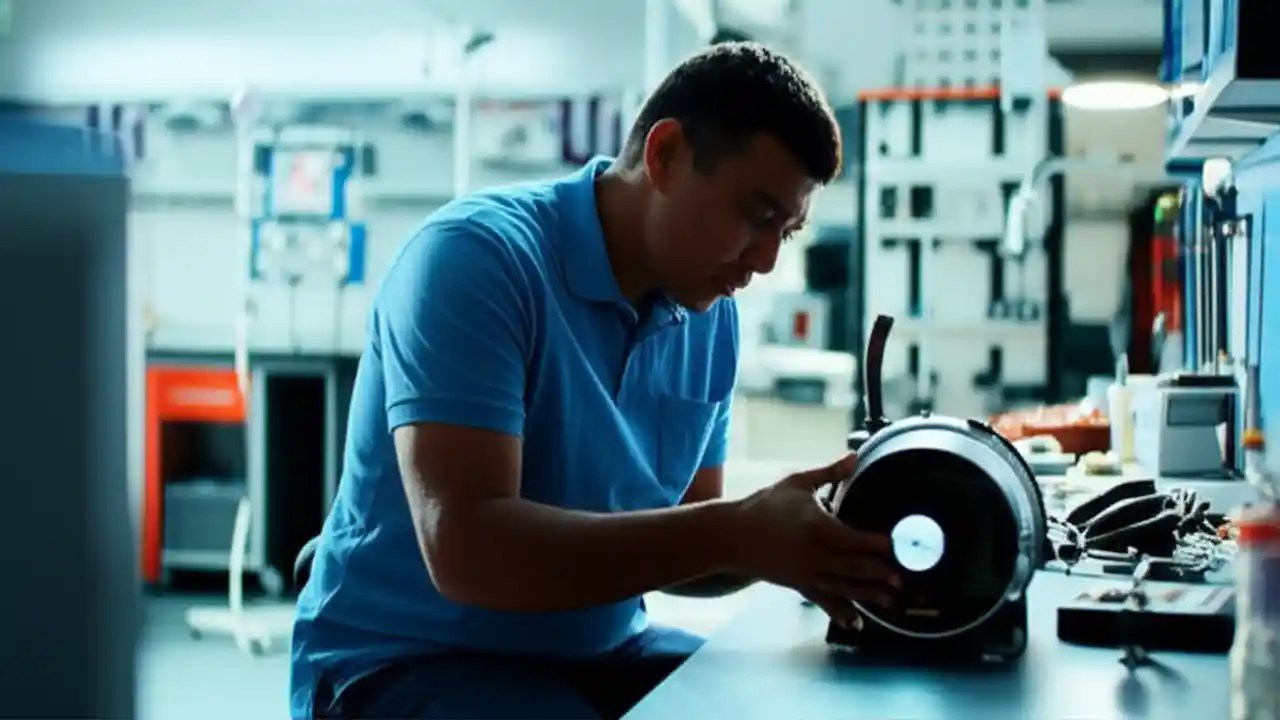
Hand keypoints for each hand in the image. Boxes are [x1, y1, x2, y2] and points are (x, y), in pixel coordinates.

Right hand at [730, 453, 899, 628]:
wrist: (732, 536)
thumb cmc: (765, 505)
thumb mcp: (797, 483)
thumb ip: (830, 473)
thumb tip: (855, 455)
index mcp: (816, 527)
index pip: (853, 538)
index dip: (876, 544)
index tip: (896, 545)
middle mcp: (814, 554)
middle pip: (854, 567)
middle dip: (880, 574)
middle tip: (903, 579)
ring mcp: (807, 573)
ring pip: (844, 587)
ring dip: (869, 595)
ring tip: (893, 601)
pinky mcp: (799, 586)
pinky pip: (824, 601)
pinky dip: (840, 613)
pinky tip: (855, 623)